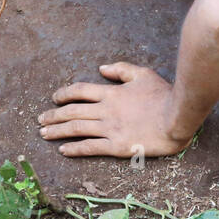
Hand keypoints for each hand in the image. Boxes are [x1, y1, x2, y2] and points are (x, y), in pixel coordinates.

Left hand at [41, 62, 188, 158]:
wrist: (177, 118)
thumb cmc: (164, 95)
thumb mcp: (143, 74)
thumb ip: (121, 69)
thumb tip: (101, 68)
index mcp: (111, 93)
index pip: (79, 91)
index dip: (64, 94)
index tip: (54, 98)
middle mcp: (106, 111)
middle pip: (72, 112)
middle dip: (53, 115)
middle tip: (40, 119)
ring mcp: (110, 129)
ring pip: (76, 129)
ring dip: (57, 131)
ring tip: (43, 133)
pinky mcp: (116, 146)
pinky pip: (89, 148)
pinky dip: (74, 148)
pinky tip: (63, 150)